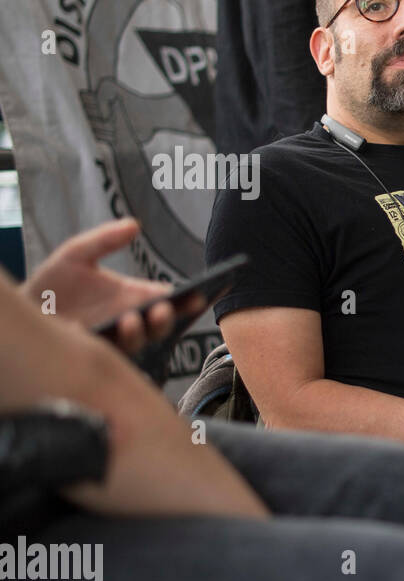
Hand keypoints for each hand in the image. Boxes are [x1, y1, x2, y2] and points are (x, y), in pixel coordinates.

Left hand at [20, 218, 201, 355]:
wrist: (25, 310)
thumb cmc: (54, 285)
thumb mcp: (77, 254)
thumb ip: (104, 239)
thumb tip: (134, 224)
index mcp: (135, 297)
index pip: (170, 299)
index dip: (189, 299)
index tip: (200, 293)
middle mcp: (131, 320)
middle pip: (160, 325)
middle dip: (167, 318)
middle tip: (163, 308)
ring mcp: (114, 340)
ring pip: (138, 343)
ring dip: (138, 332)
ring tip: (130, 319)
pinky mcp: (94, 355)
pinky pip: (110, 356)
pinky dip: (110, 345)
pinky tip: (100, 331)